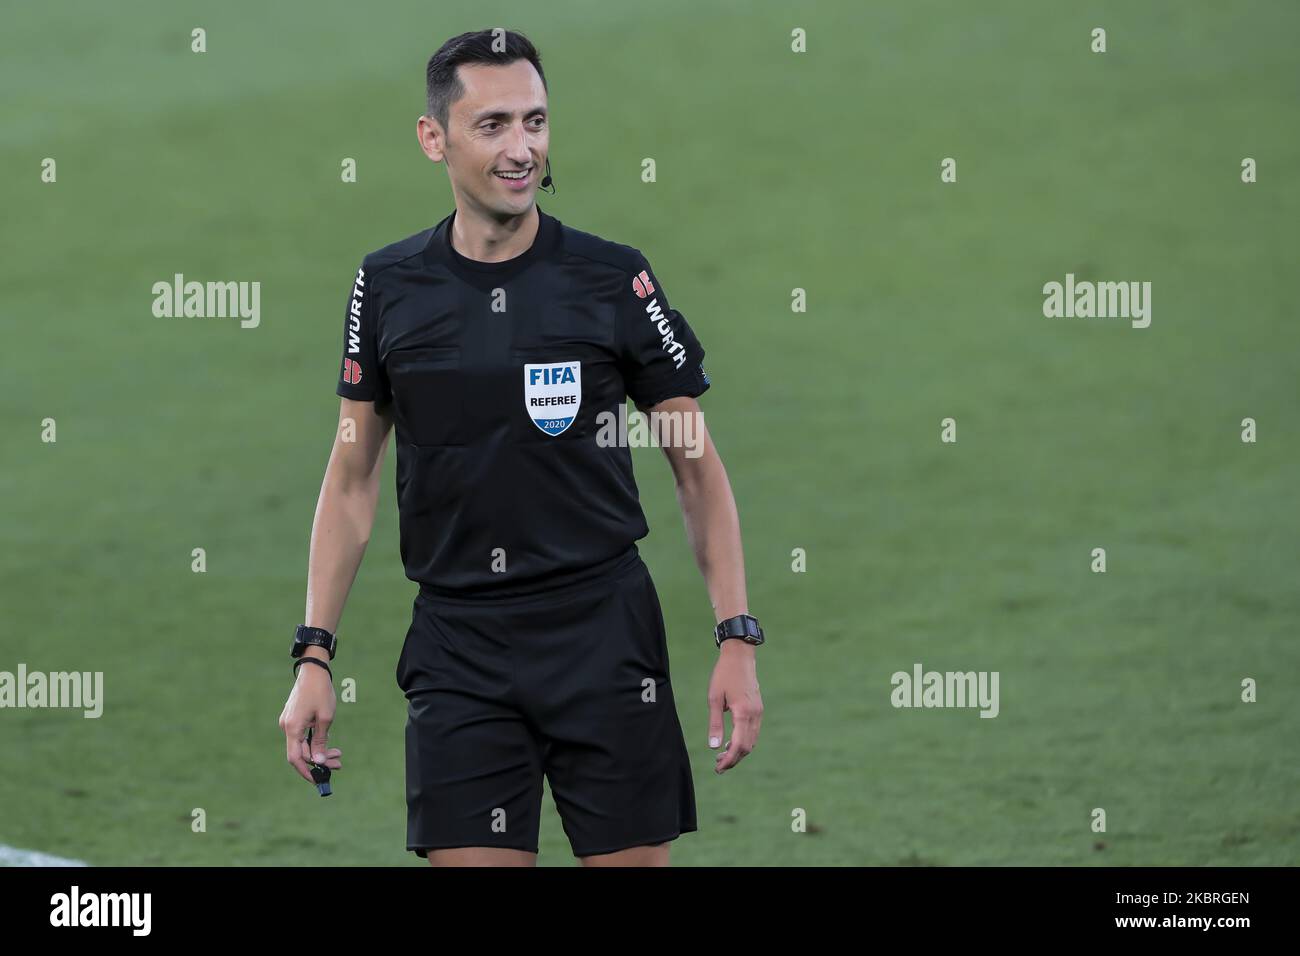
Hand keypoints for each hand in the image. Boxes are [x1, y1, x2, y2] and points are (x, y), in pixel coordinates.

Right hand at [278, 657, 342, 782]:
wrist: (313, 670)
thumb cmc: (321, 691)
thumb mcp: (326, 717)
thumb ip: (321, 741)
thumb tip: (318, 761)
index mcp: (292, 728)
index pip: (296, 758)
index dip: (306, 771)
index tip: (319, 779)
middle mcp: (287, 727)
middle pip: (301, 753)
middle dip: (319, 760)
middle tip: (338, 763)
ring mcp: (288, 723)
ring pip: (303, 745)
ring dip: (319, 751)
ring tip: (338, 754)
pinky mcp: (293, 719)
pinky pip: (302, 736)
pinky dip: (315, 741)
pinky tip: (329, 743)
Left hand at [707, 640, 762, 772]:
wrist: (740, 656)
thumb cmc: (724, 675)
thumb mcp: (714, 698)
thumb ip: (715, 724)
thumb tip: (714, 747)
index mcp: (743, 713)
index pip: (739, 745)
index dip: (730, 760)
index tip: (718, 768)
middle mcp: (754, 715)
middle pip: (747, 747)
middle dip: (733, 759)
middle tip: (718, 766)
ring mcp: (759, 712)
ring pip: (752, 741)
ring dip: (738, 751)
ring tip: (722, 756)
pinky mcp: (758, 708)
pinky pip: (753, 732)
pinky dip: (744, 741)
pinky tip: (731, 742)